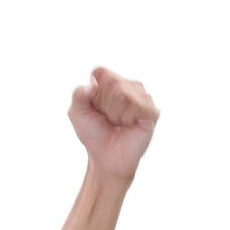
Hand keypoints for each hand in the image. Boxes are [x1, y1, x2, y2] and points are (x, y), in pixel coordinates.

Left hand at [69, 68, 158, 183]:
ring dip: (115, 113)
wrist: (106, 157)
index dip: (94, 91)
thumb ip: (78, 95)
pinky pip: (137, 105)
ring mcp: (143, 97)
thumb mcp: (77, 114)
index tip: (94, 106)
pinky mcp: (152, 110)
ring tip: (118, 122)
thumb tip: (92, 85)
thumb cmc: (94, 134)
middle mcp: (129, 86)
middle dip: (104, 105)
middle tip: (107, 118)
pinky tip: (129, 125)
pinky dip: (127, 118)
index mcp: (111, 83)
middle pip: (113, 82)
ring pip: (124, 94)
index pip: (100, 72)